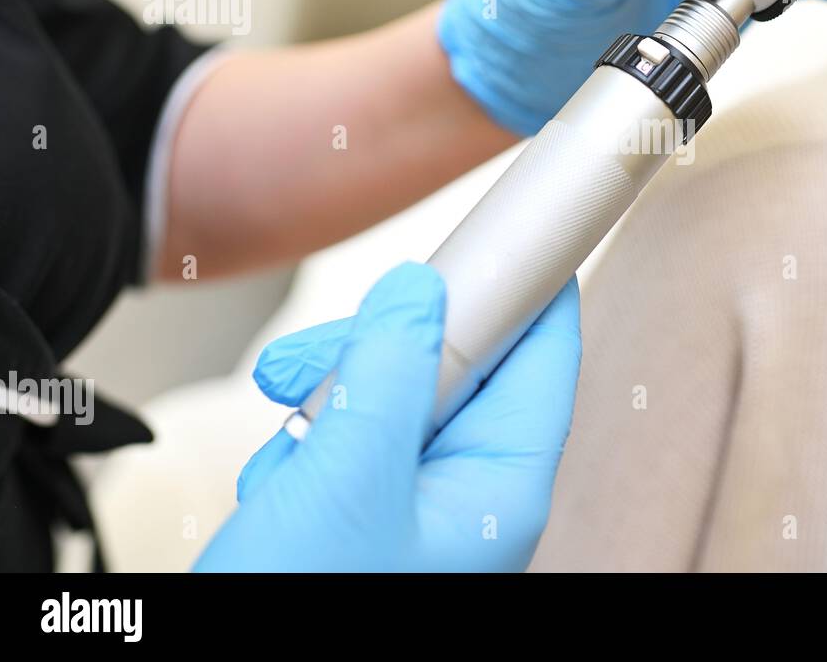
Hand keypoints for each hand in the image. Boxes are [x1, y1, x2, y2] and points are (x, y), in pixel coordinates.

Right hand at [194, 262, 580, 572]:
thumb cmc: (307, 597)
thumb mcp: (350, 473)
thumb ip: (391, 369)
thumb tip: (421, 290)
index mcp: (501, 482)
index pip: (543, 355)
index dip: (527, 286)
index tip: (510, 228)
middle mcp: (469, 490)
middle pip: (455, 364)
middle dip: (379, 354)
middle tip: (319, 368)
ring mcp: (416, 502)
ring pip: (391, 397)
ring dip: (331, 407)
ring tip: (293, 454)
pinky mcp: (367, 511)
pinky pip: (350, 439)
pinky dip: (309, 447)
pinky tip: (283, 484)